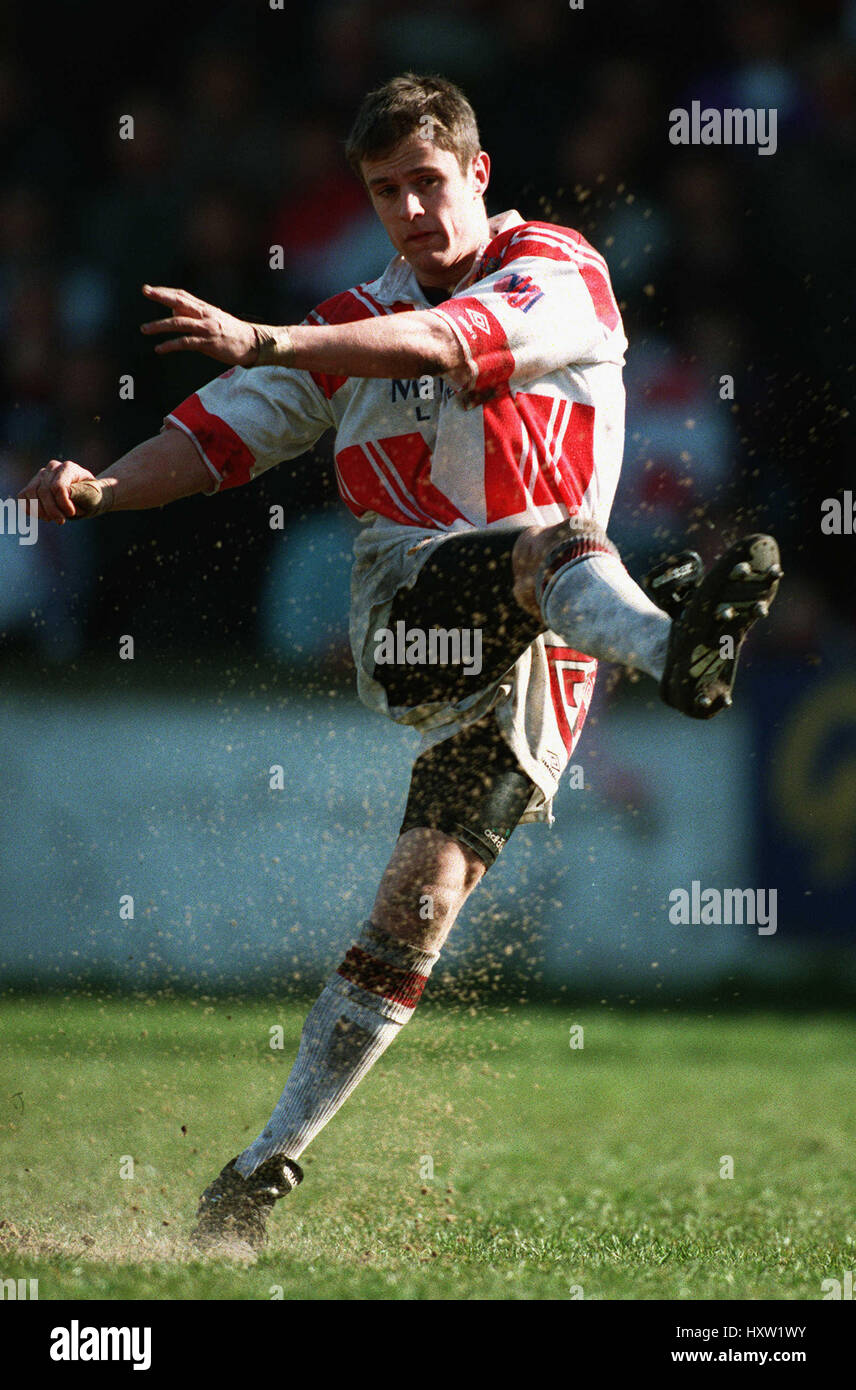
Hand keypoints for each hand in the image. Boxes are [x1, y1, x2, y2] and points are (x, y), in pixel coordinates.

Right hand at [17, 460, 109, 523]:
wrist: (86, 497)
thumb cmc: (91, 496)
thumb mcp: (92, 496)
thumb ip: (79, 492)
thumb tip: (64, 491)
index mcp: (68, 468)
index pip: (58, 486)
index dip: (63, 503)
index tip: (71, 513)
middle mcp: (52, 468)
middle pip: (44, 491)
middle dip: (52, 510)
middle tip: (61, 521)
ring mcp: (41, 475)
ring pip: (30, 493)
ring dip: (39, 511)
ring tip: (51, 519)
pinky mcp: (33, 484)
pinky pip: (23, 496)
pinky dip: (29, 508)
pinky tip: (41, 516)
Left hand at [140, 285, 257, 364]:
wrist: (252, 344)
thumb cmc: (232, 333)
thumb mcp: (213, 320)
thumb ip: (193, 316)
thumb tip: (173, 314)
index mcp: (205, 308)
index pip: (182, 295)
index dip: (165, 291)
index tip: (150, 289)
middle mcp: (204, 315)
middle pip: (179, 302)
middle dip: (161, 295)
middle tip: (145, 291)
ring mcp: (206, 328)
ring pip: (178, 323)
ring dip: (159, 326)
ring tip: (145, 329)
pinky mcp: (207, 343)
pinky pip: (185, 343)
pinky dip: (170, 345)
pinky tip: (160, 349)